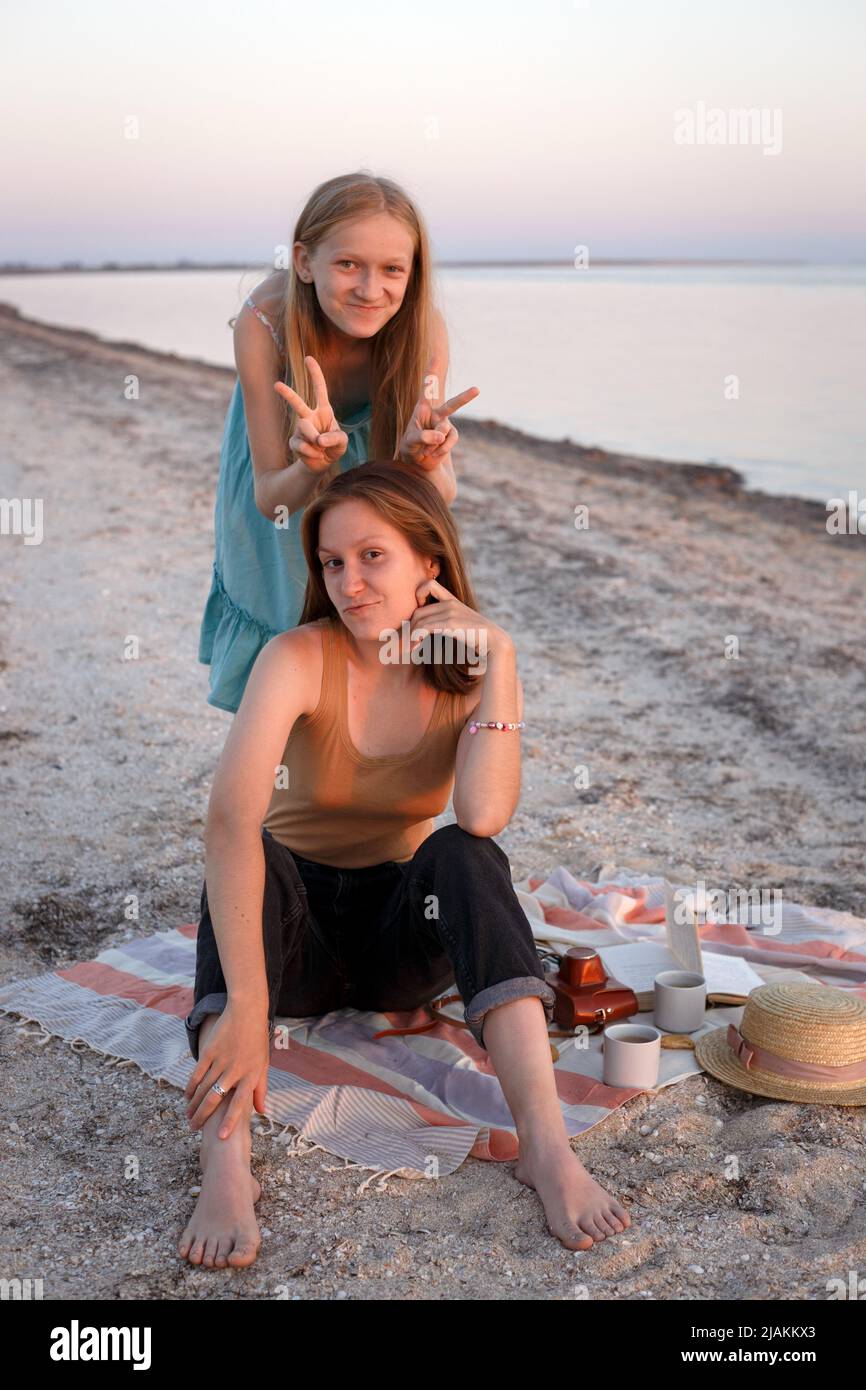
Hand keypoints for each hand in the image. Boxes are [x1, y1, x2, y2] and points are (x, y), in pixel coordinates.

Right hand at [184, 1001, 270, 1138]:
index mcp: (251, 1075)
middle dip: (203, 1116)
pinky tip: (187, 1096)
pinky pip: (197, 1073)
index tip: (221, 1137)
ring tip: (189, 1116)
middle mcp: (235, 1069)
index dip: (230, 1120)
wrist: (247, 1012)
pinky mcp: (209, 1051)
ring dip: (194, 1104)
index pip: (239, 1103)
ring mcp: (221, 1060)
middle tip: (194, 1129)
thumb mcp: (263, 1065)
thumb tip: (261, 1112)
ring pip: (203, 1088)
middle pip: (215, 1098)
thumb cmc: (257, 1041)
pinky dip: (190, 1086)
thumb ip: (260, 1089)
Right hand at [274, 355, 348, 472]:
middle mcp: (309, 416)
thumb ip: (335, 438)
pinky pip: (300, 445)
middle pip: (297, 402)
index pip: (319, 389)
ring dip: (314, 440)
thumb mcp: (342, 442)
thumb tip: (318, 440)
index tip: (308, 359)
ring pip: (304, 428)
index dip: (315, 374)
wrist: (323, 463)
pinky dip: (311, 453)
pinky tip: (315, 455)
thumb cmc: (334, 447)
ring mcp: (300, 429)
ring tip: (320, 448)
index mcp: (323, 411)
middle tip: (276, 385)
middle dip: (287, 394)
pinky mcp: (294, 442)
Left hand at [397, 381, 479, 471]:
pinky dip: (441, 449)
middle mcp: (435, 413)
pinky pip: (450, 441)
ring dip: (434, 443)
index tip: (435, 355)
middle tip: (477, 390)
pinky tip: (433, 453)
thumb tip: (441, 435)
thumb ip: (423, 436)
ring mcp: (445, 424)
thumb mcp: (410, 442)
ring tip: (426, 449)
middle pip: (451, 405)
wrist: (417, 461)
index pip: (427, 389)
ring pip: (445, 430)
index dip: (432, 373)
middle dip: (465, 398)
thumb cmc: (410, 446)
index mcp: (422, 409)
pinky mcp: (450, 436)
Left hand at [408, 578, 511, 663]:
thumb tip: (428, 632)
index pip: (429, 585)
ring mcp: (451, 612)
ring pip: (418, 620)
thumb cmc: (477, 638)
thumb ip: (446, 623)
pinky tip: (415, 649)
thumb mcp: (461, 626)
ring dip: (410, 636)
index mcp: (452, 600)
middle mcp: (450, 603)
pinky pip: (424, 628)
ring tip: (409, 649)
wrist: (494, 642)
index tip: (419, 615)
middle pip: (418, 611)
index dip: (419, 595)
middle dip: (409, 628)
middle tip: (406, 643)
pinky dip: (415, 638)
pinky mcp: (451, 623)